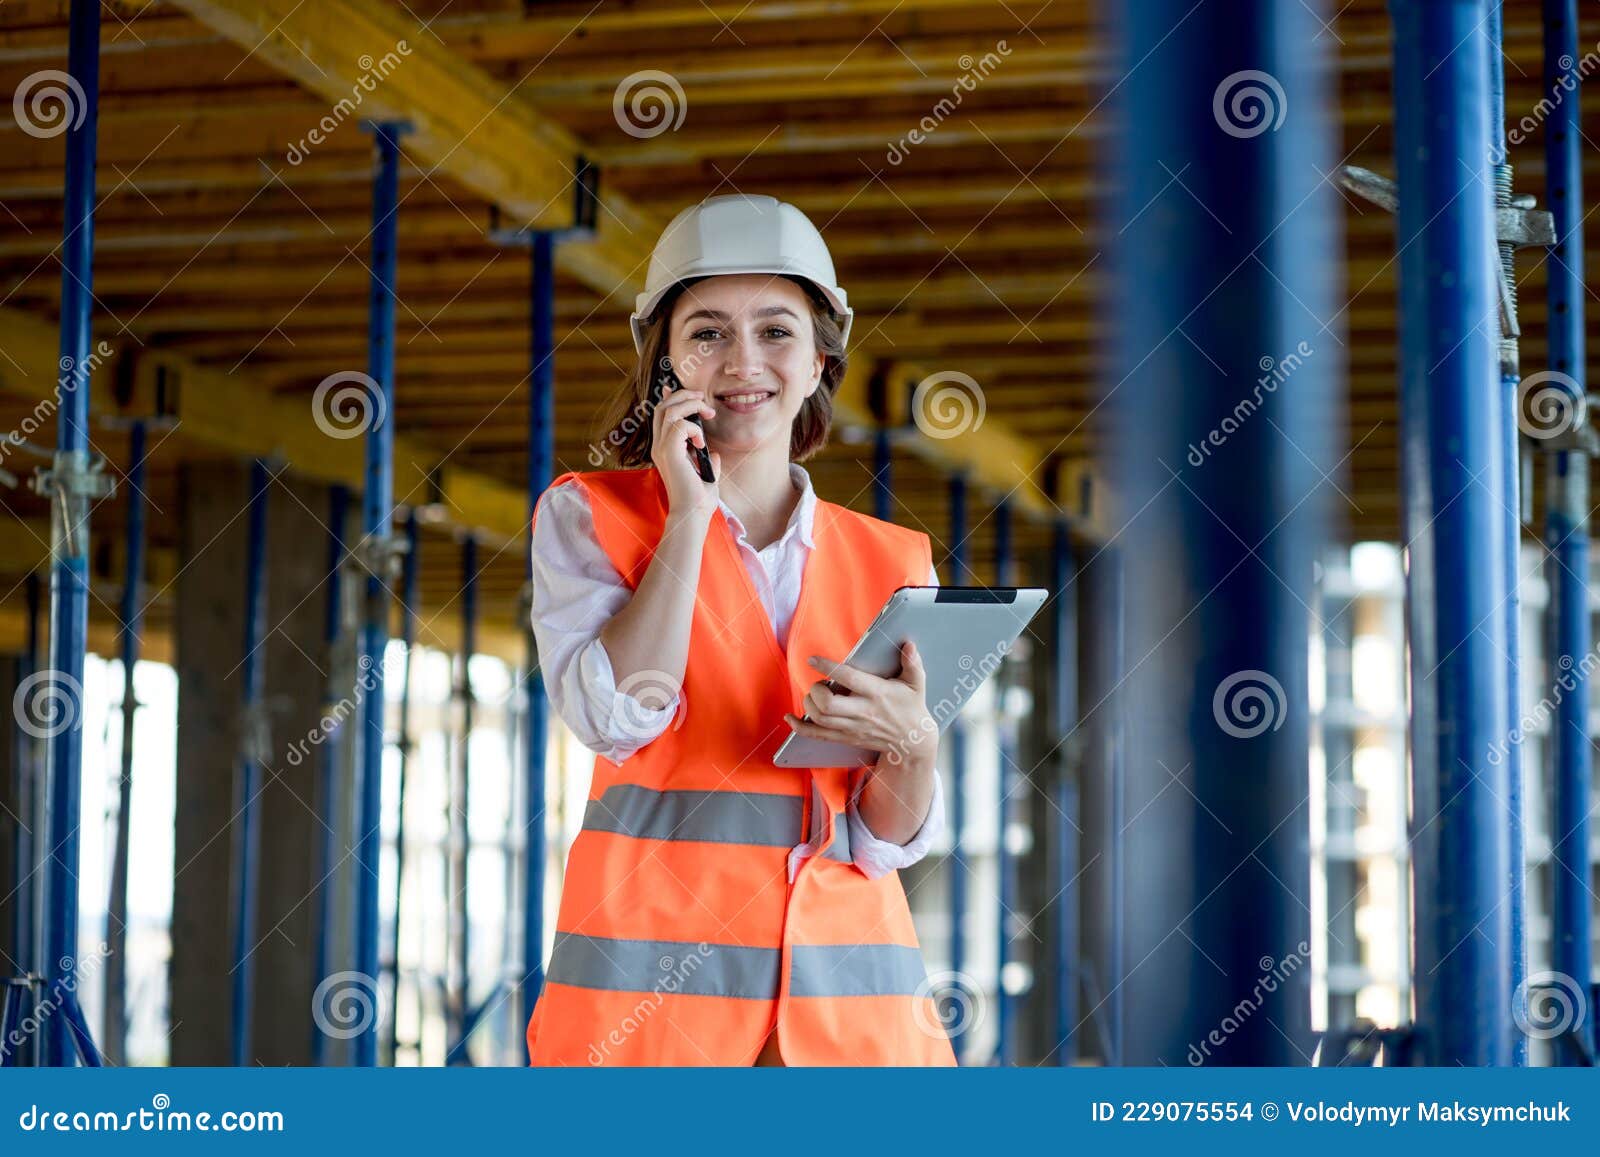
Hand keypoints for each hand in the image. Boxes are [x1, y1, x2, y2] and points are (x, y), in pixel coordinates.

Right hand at [650, 382, 719, 522]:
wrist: (693, 514)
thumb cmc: (698, 501)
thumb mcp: (705, 476)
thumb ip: (707, 462)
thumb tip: (714, 453)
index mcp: (664, 449)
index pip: (660, 414)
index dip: (671, 397)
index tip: (687, 392)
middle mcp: (659, 446)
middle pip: (663, 406)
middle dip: (684, 396)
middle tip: (704, 401)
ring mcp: (662, 449)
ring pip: (669, 410)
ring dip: (691, 406)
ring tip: (708, 414)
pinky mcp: (670, 453)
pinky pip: (680, 425)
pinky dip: (694, 428)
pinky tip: (701, 443)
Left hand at [783, 641, 936, 768]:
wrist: (911, 743)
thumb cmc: (911, 708)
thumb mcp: (916, 684)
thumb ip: (912, 663)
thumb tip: (909, 645)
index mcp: (877, 693)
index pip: (849, 679)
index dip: (828, 668)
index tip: (813, 659)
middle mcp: (862, 712)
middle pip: (828, 705)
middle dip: (815, 691)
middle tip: (819, 684)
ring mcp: (852, 727)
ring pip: (819, 719)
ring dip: (809, 704)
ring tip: (815, 695)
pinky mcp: (846, 738)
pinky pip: (817, 736)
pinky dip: (800, 728)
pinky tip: (791, 718)